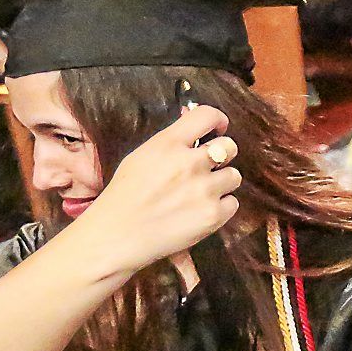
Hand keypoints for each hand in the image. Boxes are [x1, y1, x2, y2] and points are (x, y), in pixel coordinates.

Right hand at [69, 105, 242, 274]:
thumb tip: (192, 123)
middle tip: (207, 168)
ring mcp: (204, 189)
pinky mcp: (213, 215)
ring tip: (199, 194)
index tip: (218, 128)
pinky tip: (200, 211)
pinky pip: (232, 203)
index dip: (218, 120)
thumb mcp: (141, 157)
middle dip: (222, 155)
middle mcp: (190, 163)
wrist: (117, 235)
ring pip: (234, 176)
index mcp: (168, 143)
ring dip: (221, 183)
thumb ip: (170, 142)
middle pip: (230, 146)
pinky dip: (221, 207)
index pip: (207, 115)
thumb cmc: (124, 196)